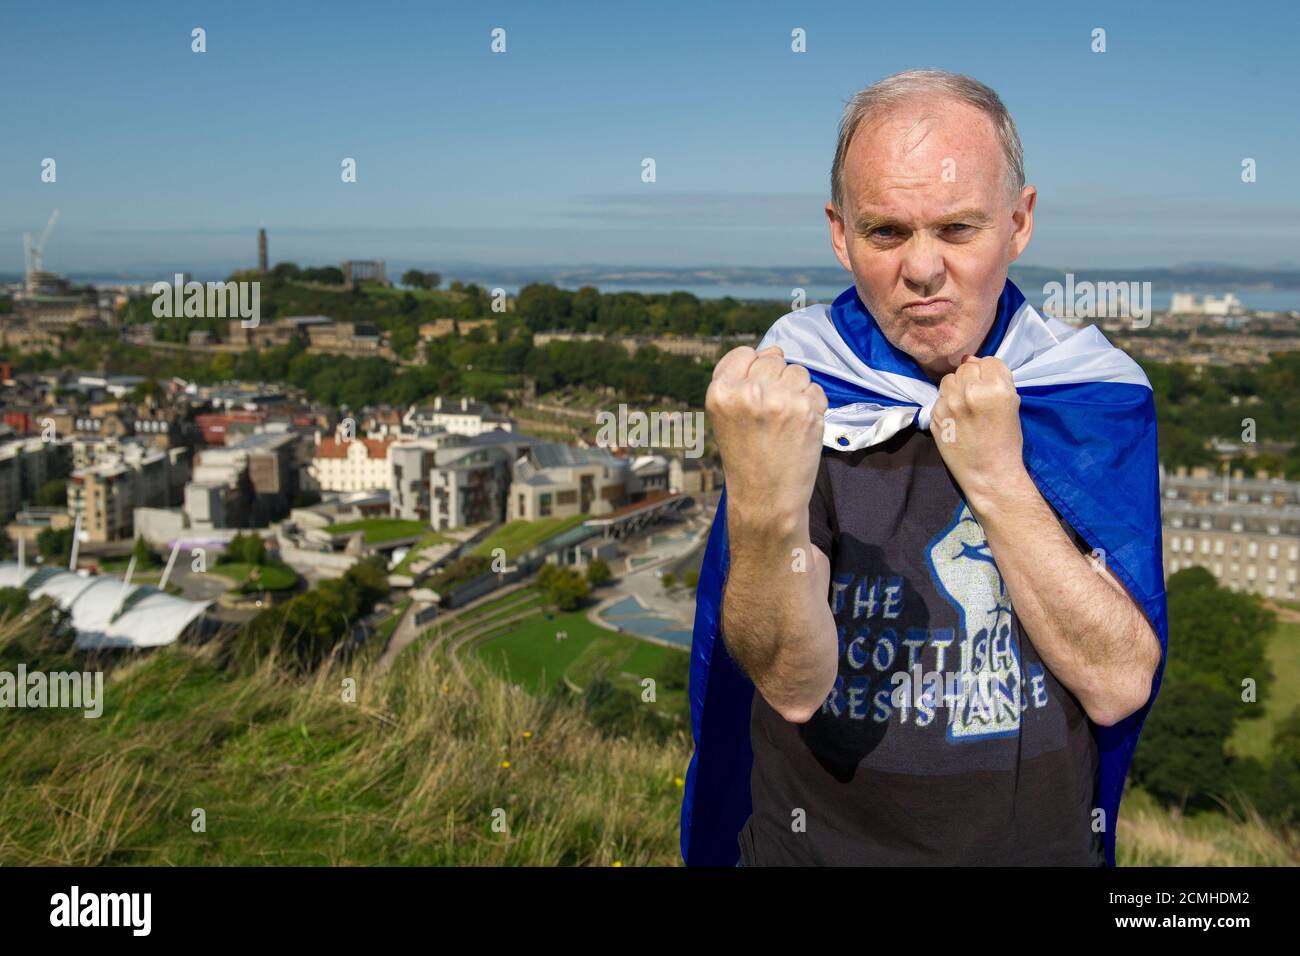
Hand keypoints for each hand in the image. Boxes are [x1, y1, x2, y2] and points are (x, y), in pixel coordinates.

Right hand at [706, 345, 826, 529]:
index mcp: (720, 392)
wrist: (766, 499)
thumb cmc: (746, 456)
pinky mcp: (806, 409)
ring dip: (796, 391)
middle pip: (773, 359)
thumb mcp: (725, 416)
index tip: (754, 396)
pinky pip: (816, 389)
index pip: (744, 354)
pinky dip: (812, 406)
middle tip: (771, 414)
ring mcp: (779, 399)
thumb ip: (741, 380)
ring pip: (797, 371)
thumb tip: (774, 349)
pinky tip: (800, 427)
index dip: (752, 371)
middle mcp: (747, 392)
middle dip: (776, 380)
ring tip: (785, 420)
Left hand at [930, 355, 1026, 507]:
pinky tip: (956, 417)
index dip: (992, 374)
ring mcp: (948, 404)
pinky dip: (947, 402)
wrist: (988, 473)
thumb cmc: (1007, 441)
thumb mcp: (1012, 406)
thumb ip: (995, 380)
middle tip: (979, 397)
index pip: (989, 361)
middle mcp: (968, 392)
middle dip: (973, 378)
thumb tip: (970, 359)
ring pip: (949, 379)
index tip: (993, 387)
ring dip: (957, 387)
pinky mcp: (934, 416)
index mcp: (995, 389)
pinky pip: (939, 397)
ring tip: (965, 405)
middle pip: (967, 367)